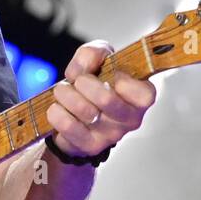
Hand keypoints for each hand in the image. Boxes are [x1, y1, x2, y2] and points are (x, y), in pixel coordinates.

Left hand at [46, 40, 156, 158]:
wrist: (79, 113)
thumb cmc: (97, 82)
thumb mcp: (100, 58)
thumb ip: (93, 53)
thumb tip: (80, 70)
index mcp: (141, 98)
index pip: (144, 94)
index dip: (122, 79)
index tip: (109, 72)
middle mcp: (130, 120)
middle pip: (106, 99)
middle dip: (83, 82)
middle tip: (77, 80)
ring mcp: (111, 136)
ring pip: (84, 111)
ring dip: (65, 94)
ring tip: (63, 91)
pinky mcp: (90, 146)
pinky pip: (68, 126)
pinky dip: (56, 112)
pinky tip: (58, 108)